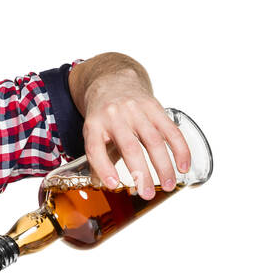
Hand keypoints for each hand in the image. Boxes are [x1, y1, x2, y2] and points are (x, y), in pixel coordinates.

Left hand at [71, 54, 191, 199]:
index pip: (96, 147)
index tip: (113, 185)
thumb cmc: (103, 116)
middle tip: (147, 194)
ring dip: (163, 165)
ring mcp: (136, 111)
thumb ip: (99, 158)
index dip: (104, 167)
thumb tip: (106, 186)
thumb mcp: (93, 132)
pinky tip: (183, 166)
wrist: (113, 82)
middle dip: (141, 173)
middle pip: (129, 147)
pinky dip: (179, 149)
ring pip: (153, 140)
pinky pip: (170, 130)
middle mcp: (115, 116)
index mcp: (94, 124)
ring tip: (168, 185)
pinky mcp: (154, 107)